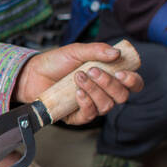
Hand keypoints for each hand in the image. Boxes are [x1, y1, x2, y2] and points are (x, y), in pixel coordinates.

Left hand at [12, 42, 141, 124]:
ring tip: (78, 77)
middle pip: (121, 96)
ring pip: (106, 106)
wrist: (33, 74)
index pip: (131, 84)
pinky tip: (77, 92)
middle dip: (109, 84)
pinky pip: (89, 115)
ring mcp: (91, 105)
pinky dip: (86, 103)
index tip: (122, 74)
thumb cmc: (56, 62)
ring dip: (94, 91)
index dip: (133, 81)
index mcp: (108, 76)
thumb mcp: (76, 50)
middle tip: (93, 71)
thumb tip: (116, 53)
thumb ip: (97, 50)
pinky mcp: (77, 116)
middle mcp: (103, 93)